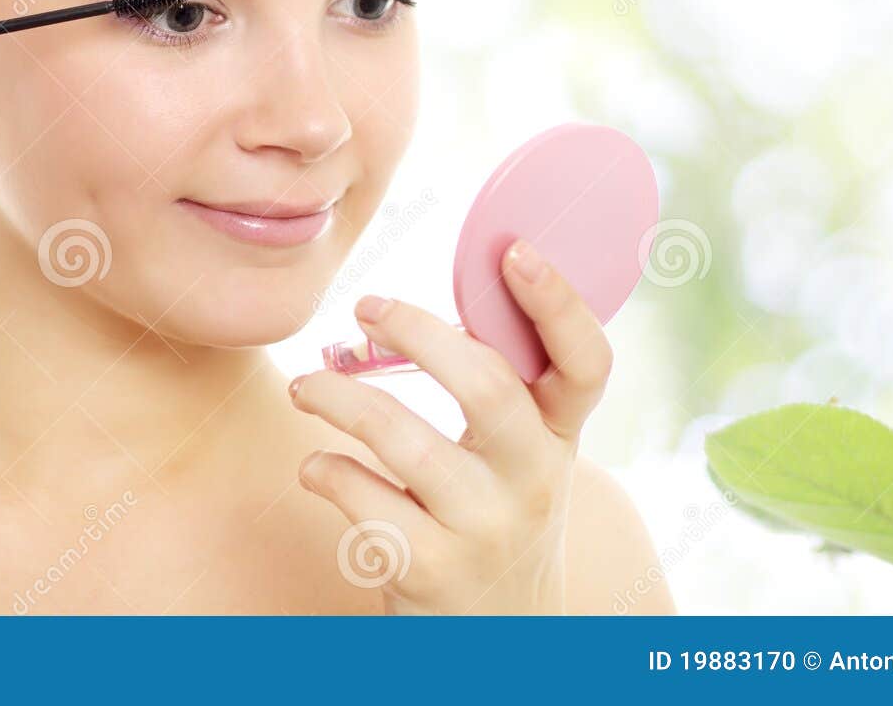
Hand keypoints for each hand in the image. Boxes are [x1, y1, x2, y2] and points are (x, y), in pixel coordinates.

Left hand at [288, 237, 611, 613]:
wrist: (499, 642)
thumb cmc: (494, 519)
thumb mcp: (519, 458)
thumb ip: (499, 391)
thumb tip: (414, 305)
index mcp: (561, 437)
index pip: (587, 363)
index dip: (559, 304)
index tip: (514, 251)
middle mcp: (535, 481)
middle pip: (487, 387)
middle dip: (417, 334)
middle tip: (366, 307)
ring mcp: (486, 530)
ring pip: (406, 442)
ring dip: (340, 399)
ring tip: (305, 386)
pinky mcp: (431, 570)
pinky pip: (365, 500)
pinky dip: (326, 470)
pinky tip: (315, 465)